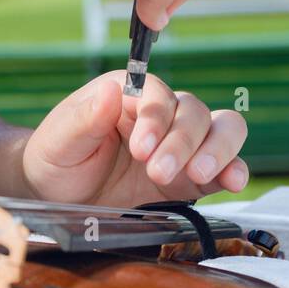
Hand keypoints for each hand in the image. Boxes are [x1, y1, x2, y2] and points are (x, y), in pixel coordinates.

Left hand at [21, 72, 248, 207]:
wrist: (58, 196)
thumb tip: (110, 91)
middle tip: (157, 171)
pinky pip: (224, 166)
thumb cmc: (55, 158)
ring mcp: (180, 144)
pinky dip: (234, 170)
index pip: (157, 94)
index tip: (140, 149)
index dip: (155, 119)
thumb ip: (84, 118)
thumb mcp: (58, 139)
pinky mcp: (191, 176)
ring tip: (198, 175)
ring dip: (216, 150)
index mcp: (128, 94)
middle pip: (193, 112)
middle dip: (181, 142)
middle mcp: (160, 113)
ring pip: (221, 129)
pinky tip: (233, 181)